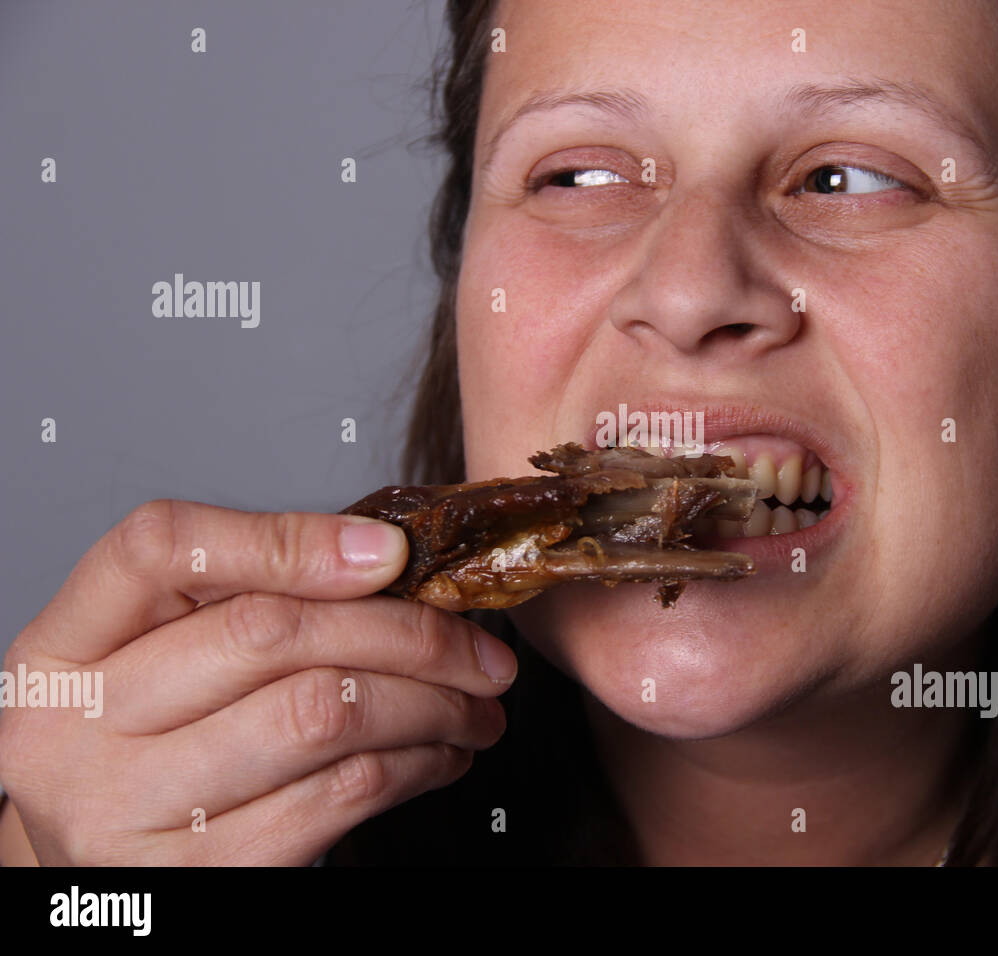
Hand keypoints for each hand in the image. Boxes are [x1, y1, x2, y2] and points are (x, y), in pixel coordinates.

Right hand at [0, 500, 515, 864]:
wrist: (101, 877)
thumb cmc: (156, 747)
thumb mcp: (161, 663)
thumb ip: (246, 597)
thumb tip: (390, 557)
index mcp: (61, 651)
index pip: (161, 550)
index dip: (289, 539)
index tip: (395, 553)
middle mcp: (75, 731)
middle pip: (268, 632)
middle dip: (407, 632)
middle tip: (482, 648)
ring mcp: (129, 812)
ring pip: (320, 713)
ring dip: (432, 703)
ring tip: (476, 702)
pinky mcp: (201, 879)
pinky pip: (340, 795)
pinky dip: (418, 764)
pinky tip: (440, 754)